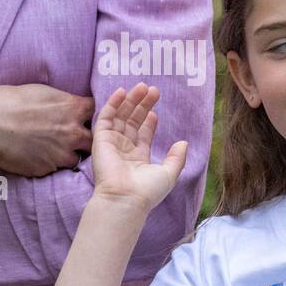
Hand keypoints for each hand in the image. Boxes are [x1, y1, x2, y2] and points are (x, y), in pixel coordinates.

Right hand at [0, 84, 94, 176]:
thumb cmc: (8, 101)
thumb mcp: (41, 92)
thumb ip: (61, 101)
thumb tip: (67, 105)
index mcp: (73, 109)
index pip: (97, 111)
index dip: (90, 113)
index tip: (84, 114)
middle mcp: (73, 133)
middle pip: (94, 139)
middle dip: (86, 137)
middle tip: (73, 135)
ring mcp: (61, 154)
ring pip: (77, 158)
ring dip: (69, 153)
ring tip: (54, 148)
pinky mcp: (47, 169)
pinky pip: (55, 168)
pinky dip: (50, 163)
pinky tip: (37, 155)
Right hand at [90, 83, 186, 210]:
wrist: (125, 199)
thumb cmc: (147, 191)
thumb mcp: (169, 174)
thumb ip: (177, 157)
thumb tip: (184, 142)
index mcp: (138, 158)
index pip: (142, 134)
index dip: (149, 121)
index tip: (155, 110)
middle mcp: (124, 150)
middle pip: (132, 122)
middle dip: (142, 105)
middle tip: (153, 90)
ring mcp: (112, 144)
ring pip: (120, 117)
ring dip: (130, 100)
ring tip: (142, 86)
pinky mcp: (101, 140)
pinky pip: (105, 118)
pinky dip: (112, 104)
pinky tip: (121, 92)